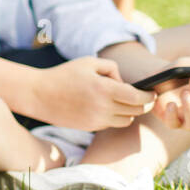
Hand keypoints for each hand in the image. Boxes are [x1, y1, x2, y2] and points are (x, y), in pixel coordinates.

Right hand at [33, 57, 151, 130]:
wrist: (38, 94)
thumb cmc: (63, 75)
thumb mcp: (88, 62)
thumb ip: (111, 68)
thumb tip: (124, 82)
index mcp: (104, 89)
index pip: (139, 98)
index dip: (149, 96)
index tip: (151, 93)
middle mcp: (103, 107)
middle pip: (136, 111)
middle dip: (142, 104)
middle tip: (141, 98)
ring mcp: (96, 120)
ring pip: (126, 121)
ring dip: (129, 113)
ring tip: (122, 103)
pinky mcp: (90, 127)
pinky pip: (111, 124)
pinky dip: (114, 117)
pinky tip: (105, 108)